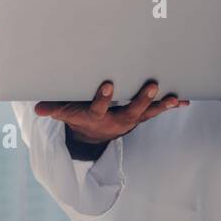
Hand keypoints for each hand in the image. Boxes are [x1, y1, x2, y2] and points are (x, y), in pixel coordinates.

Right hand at [34, 80, 187, 144]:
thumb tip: (37, 108)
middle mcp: (115, 121)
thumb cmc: (78, 115)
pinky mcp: (139, 117)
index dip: (103, 99)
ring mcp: (129, 120)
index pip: (98, 108)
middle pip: (130, 113)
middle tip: (152, 85)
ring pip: (147, 113)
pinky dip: (169, 107)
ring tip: (175, 98)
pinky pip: (156, 112)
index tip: (108, 85)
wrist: (92, 135)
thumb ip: (53, 109)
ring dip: (161, 106)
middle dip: (142, 100)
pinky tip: (184, 101)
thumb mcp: (64, 113)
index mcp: (95, 117)